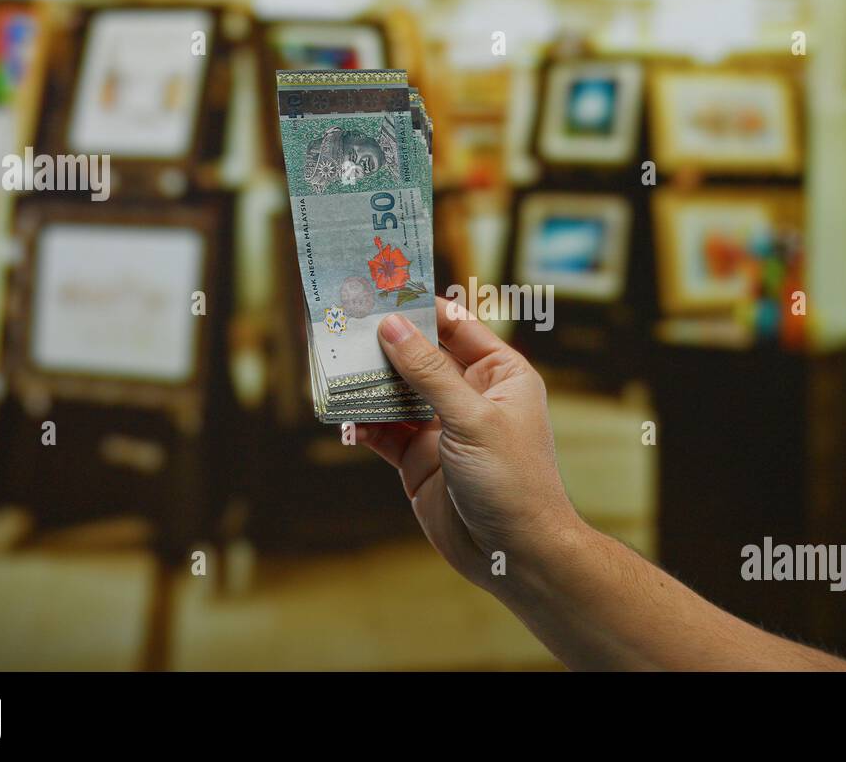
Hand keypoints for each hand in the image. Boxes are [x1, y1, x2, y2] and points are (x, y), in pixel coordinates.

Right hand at [357, 296, 581, 588]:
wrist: (513, 554)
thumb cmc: (513, 480)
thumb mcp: (472, 418)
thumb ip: (428, 373)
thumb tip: (391, 327)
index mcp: (500, 374)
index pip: (455, 326)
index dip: (419, 308)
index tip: (379, 291)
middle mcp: (470, 395)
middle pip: (419, 357)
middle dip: (383, 344)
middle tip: (341, 325)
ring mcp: (442, 428)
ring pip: (396, 394)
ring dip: (368, 384)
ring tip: (332, 366)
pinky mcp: (419, 460)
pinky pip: (384, 432)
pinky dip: (364, 424)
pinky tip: (344, 418)